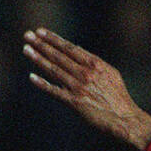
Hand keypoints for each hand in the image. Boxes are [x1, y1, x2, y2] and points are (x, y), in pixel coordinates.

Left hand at [23, 28, 150, 150]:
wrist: (124, 118)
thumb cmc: (118, 96)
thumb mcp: (111, 73)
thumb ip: (94, 62)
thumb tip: (79, 51)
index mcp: (95, 64)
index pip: (69, 48)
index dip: (54, 39)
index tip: (41, 31)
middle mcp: (85, 73)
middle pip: (59, 56)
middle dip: (42, 44)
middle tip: (27, 35)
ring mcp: (79, 87)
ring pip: (54, 70)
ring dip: (38, 59)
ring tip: (26, 49)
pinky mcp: (75, 103)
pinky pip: (55, 91)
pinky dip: (43, 84)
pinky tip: (32, 77)